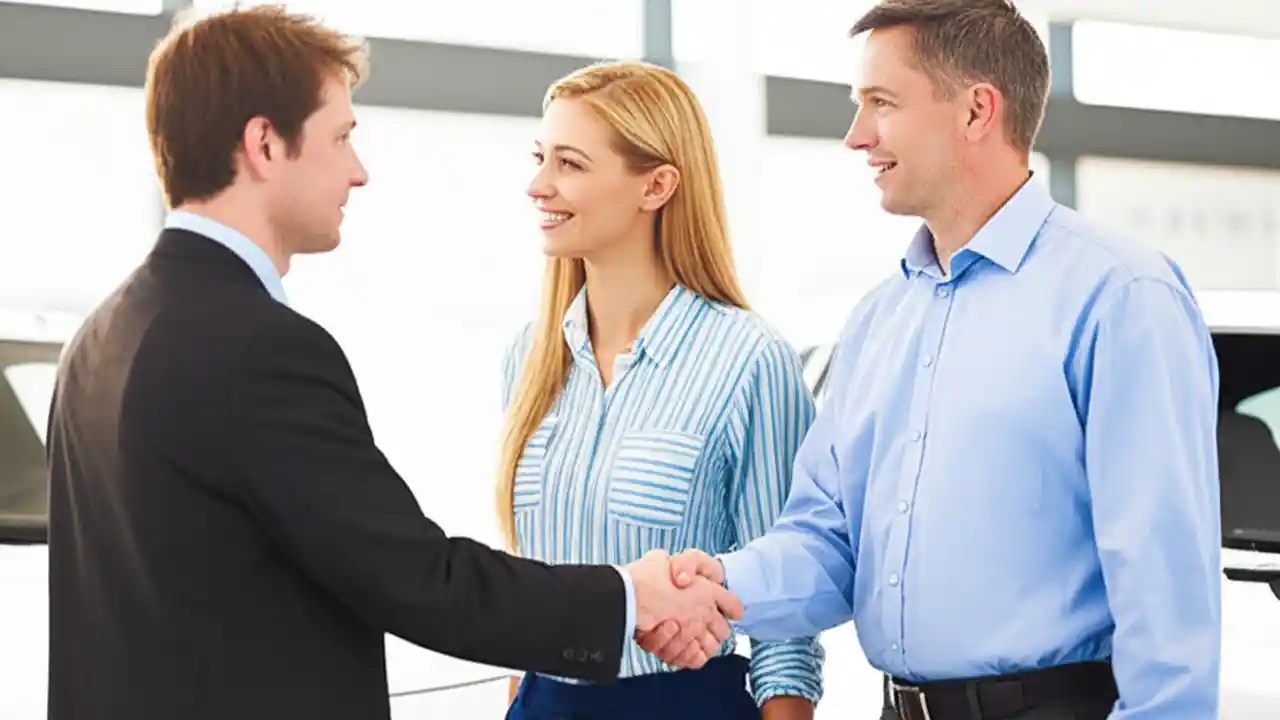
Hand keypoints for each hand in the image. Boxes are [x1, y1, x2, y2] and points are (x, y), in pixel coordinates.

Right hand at [625, 550, 741, 668]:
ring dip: (703, 644)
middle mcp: (705, 613)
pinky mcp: (683, 650)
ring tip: (690, 639)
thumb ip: (675, 566)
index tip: (732, 611)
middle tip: (704, 626)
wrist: (629, 598)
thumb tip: (680, 573)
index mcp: (707, 590)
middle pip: (724, 630)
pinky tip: (682, 649)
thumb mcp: (661, 559)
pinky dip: (690, 657)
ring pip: (711, 647)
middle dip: (716, 630)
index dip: (731, 608)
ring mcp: (695, 632)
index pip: (732, 604)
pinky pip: (696, 660)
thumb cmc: (645, 578)